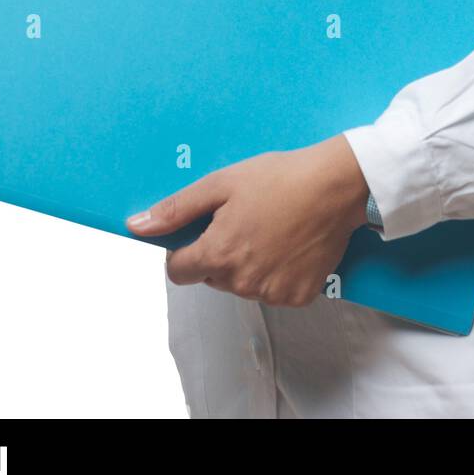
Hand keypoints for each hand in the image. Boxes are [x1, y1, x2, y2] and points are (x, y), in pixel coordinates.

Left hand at [125, 135, 370, 307]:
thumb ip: (176, 210)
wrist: (336, 186)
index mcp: (218, 255)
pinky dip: (276, 272)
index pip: (178, 271)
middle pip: (212, 277)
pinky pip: (273, 291)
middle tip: (244, 219)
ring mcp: (271, 293)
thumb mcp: (221, 184)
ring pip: (242, 285)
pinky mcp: (298, 296)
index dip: (185, 249)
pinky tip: (289, 244)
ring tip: (270, 227)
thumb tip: (137, 226)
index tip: (204, 229)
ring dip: (248, 264)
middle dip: (220, 253)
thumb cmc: (279, 178)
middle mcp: (242, 283)